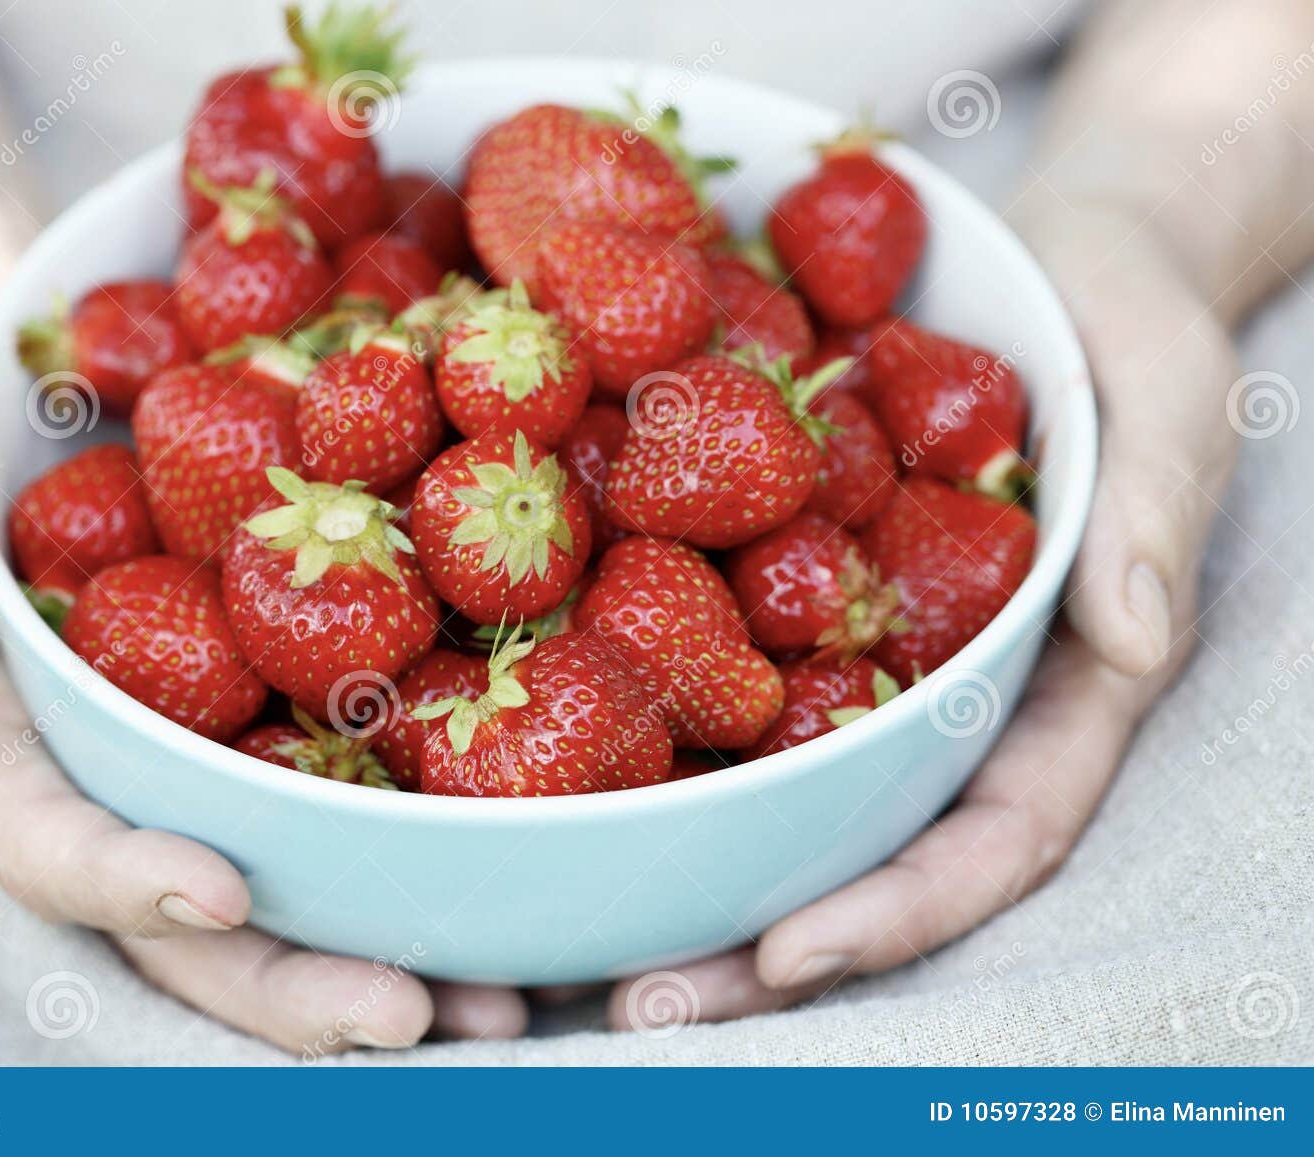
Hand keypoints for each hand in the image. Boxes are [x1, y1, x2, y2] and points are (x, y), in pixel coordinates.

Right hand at [0, 319, 525, 1052]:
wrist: (53, 378)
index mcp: (1, 741)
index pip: (50, 842)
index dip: (124, 880)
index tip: (218, 894)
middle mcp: (116, 778)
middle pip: (198, 920)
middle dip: (295, 982)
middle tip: (412, 1017)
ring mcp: (213, 750)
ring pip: (299, 882)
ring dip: (398, 948)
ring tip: (506, 993)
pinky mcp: (294, 702)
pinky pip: (366, 778)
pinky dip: (445, 832)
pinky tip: (545, 857)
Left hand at [605, 201, 1240, 1026]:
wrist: (1041, 253)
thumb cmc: (1127, 316)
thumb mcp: (1166, 390)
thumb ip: (1156, 507)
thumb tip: (1137, 634)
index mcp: (1049, 685)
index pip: (992, 833)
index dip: (897, 910)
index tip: (784, 959)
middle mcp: (939, 691)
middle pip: (850, 843)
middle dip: (749, 937)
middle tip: (634, 1003)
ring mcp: (851, 643)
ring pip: (762, 778)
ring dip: (667, 861)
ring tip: (552, 943)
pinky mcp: (776, 578)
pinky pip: (698, 655)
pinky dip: (618, 709)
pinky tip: (518, 754)